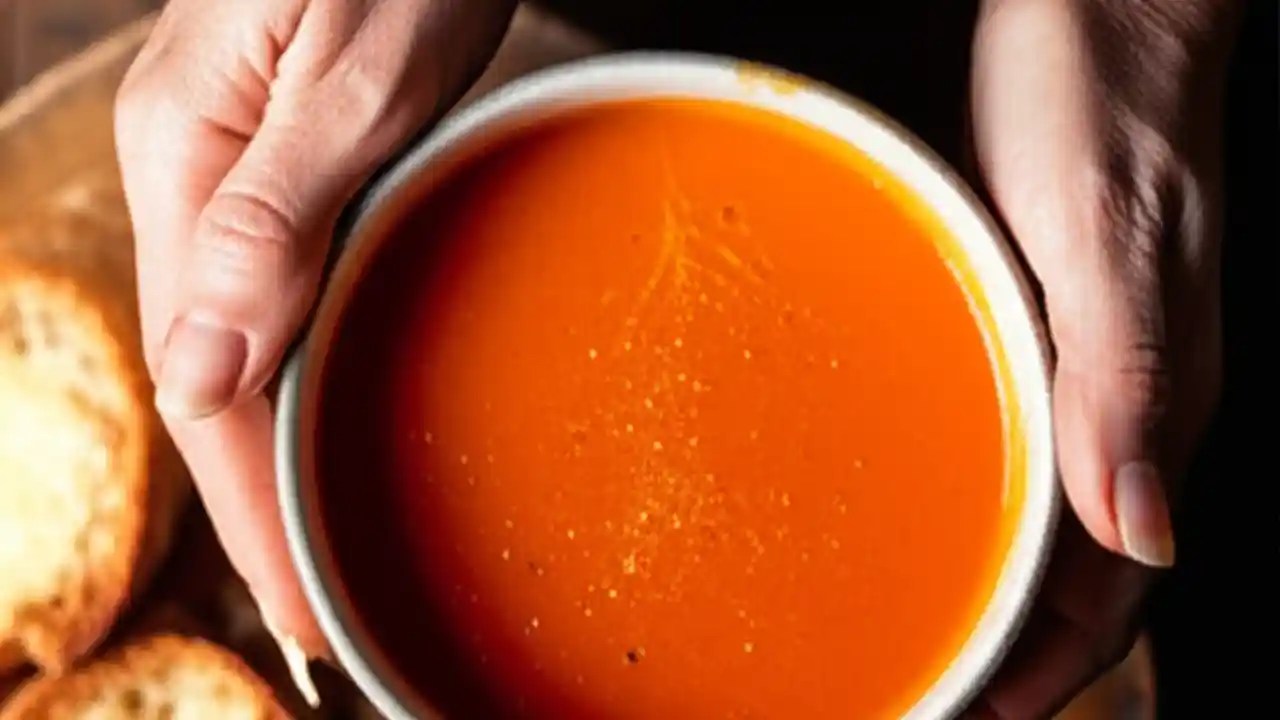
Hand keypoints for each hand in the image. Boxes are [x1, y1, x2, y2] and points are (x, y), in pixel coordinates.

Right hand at [115, 0, 513, 654]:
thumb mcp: (351, 72)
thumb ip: (273, 215)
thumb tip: (203, 374)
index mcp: (192, 165)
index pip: (205, 382)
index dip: (247, 508)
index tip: (297, 606)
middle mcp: (198, 182)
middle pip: (216, 379)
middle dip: (261, 506)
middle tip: (316, 613)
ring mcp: (241, 176)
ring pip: (246, 346)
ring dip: (279, 453)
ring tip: (324, 550)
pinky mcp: (294, 167)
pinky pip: (282, 297)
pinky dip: (305, 378)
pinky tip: (335, 418)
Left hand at [967, 0, 1236, 714]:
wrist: (1090, 13)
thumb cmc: (1100, 103)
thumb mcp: (1108, 238)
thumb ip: (1129, 384)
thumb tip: (1142, 536)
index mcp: (1152, 398)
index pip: (1115, 577)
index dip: (1053, 663)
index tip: (984, 713)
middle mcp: (1117, 394)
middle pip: (1075, 559)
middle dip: (1014, 639)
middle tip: (932, 686)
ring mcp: (1073, 358)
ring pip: (1039, 504)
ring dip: (987, 570)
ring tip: (915, 619)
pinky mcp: (1030, 315)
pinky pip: (1009, 433)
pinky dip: (971, 488)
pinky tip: (916, 494)